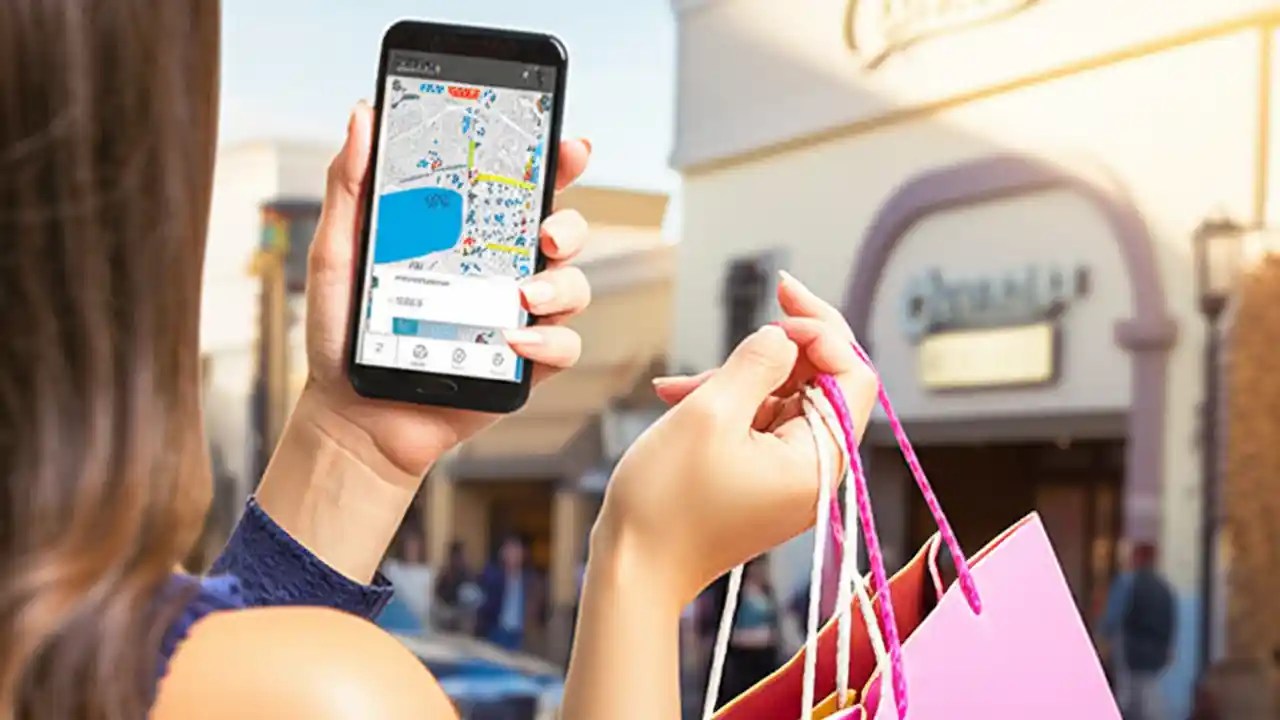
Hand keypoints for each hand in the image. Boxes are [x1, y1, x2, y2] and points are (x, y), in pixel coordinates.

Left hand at [301, 102, 594, 480]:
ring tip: (523, 295)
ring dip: (561, 285)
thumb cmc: (346, 333)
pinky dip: (550, 342)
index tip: (567, 147)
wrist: (353, 413)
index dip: (555, 162)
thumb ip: (351, 184)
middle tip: (546, 233)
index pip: (523, 189)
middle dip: (570, 224)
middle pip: (565, 232)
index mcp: (468, 236)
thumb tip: (363, 113)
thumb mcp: (339, 250)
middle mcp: (502, 271)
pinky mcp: (526, 366)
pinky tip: (515, 342)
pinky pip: (565, 346)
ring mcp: (519, 317)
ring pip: (575, 286)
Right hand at [593, 272, 877, 603]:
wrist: (634, 571)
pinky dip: (727, 403)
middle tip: (763, 303)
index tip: (781, 303)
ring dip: (739, 377)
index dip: (825, 330)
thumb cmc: (667, 502)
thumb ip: (756, 363)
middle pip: (823, 382)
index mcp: (819, 459)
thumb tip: (783, 335)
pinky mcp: (762, 481)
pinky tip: (679, 397)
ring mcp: (789, 477)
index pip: (854, 375)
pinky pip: (759, 423)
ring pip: (784, 398)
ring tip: (681, 387)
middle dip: (781, 347)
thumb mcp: (710, 413)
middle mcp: (816, 470)